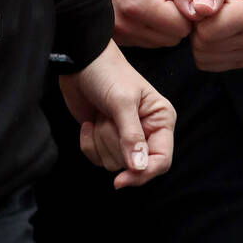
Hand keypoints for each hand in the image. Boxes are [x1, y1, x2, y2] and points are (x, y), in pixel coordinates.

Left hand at [59, 38, 175, 187]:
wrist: (80, 62)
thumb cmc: (107, 73)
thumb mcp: (122, 102)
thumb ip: (131, 136)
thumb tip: (140, 167)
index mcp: (161, 119)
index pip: (162, 160)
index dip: (143, 173)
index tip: (121, 179)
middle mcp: (147, 131)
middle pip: (133, 165)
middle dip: (114, 143)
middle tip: (108, 117)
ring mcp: (125, 137)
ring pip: (113, 163)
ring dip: (101, 140)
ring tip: (101, 115)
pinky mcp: (106, 140)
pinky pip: (97, 159)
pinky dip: (89, 143)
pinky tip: (90, 122)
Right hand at [90, 0, 197, 48]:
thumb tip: (199, 12)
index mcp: (136, 4)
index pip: (182, 26)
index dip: (188, 7)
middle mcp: (124, 25)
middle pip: (172, 37)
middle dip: (177, 15)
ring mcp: (119, 33)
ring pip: (162, 41)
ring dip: (165, 21)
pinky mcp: (118, 36)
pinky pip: (149, 40)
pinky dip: (153, 24)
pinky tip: (146, 4)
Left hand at [189, 0, 242, 71]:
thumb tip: (201, 10)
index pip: (206, 32)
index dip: (195, 15)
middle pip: (204, 47)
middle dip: (196, 27)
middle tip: (205, 6)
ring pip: (206, 58)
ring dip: (201, 38)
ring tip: (211, 15)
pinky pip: (212, 63)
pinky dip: (207, 48)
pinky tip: (215, 27)